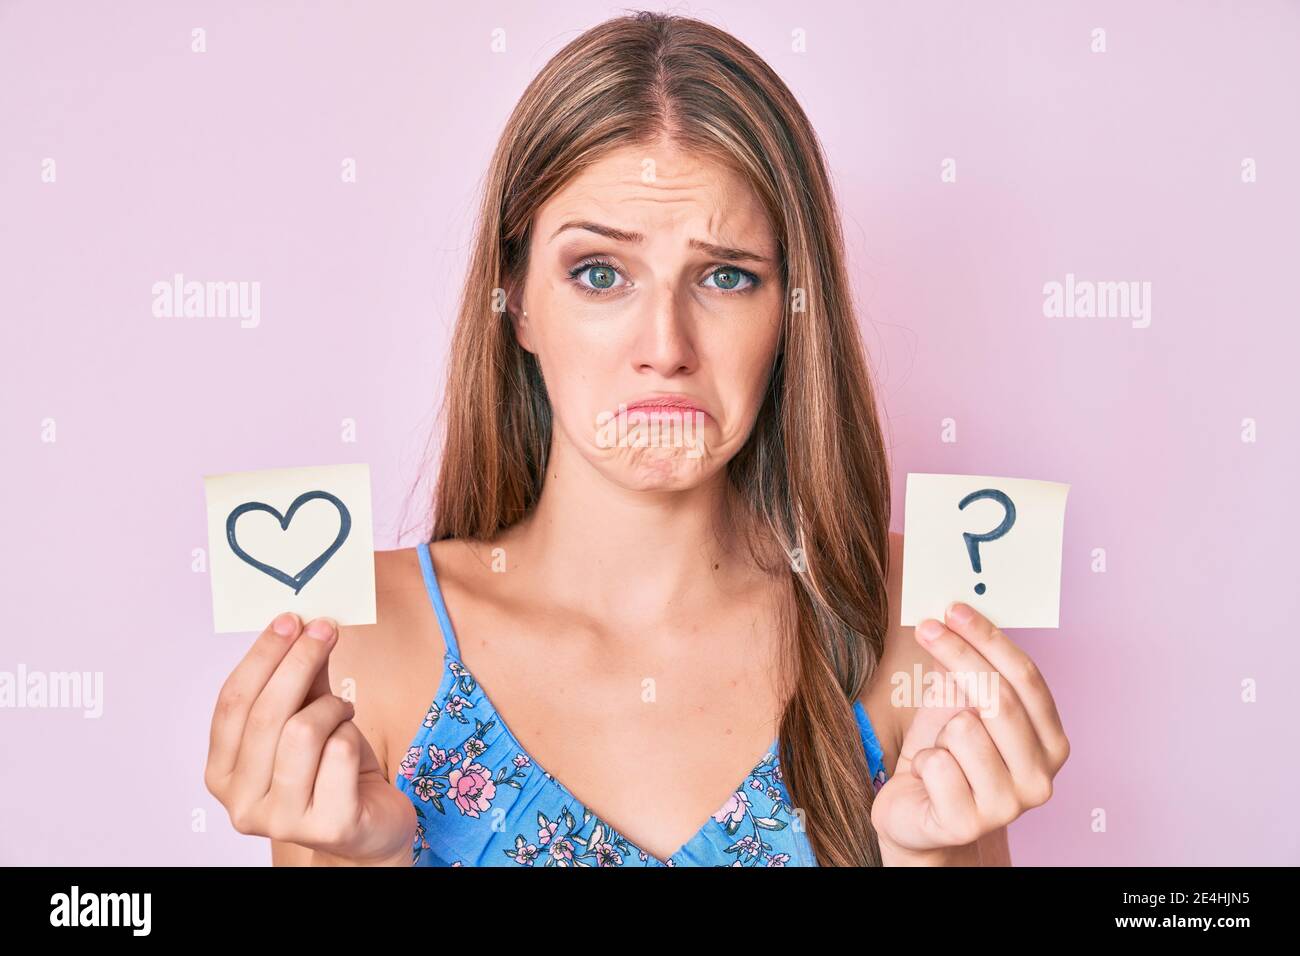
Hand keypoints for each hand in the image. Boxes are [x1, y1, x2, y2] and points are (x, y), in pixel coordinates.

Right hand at [204, 612, 415, 865]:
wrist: (371, 825)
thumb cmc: (333, 770)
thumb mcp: (309, 717)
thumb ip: (301, 680)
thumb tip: (302, 625)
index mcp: (222, 772)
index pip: (232, 703)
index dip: (261, 656)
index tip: (289, 619)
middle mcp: (241, 802)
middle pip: (266, 714)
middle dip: (299, 662)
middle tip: (325, 629)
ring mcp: (280, 821)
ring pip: (302, 732)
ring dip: (331, 707)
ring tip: (342, 709)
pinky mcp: (327, 826)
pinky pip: (339, 753)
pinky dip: (350, 735)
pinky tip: (351, 742)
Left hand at [871, 601, 1068, 862]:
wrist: (917, 814)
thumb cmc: (944, 755)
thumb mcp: (958, 705)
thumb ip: (967, 669)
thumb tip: (956, 616)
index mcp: (1050, 742)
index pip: (1026, 678)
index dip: (990, 639)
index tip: (955, 609)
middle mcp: (1040, 777)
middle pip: (999, 698)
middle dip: (958, 655)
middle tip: (928, 627)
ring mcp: (1008, 806)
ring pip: (964, 729)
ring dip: (938, 731)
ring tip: (938, 749)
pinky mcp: (969, 824)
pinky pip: (936, 762)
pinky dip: (922, 761)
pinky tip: (928, 778)